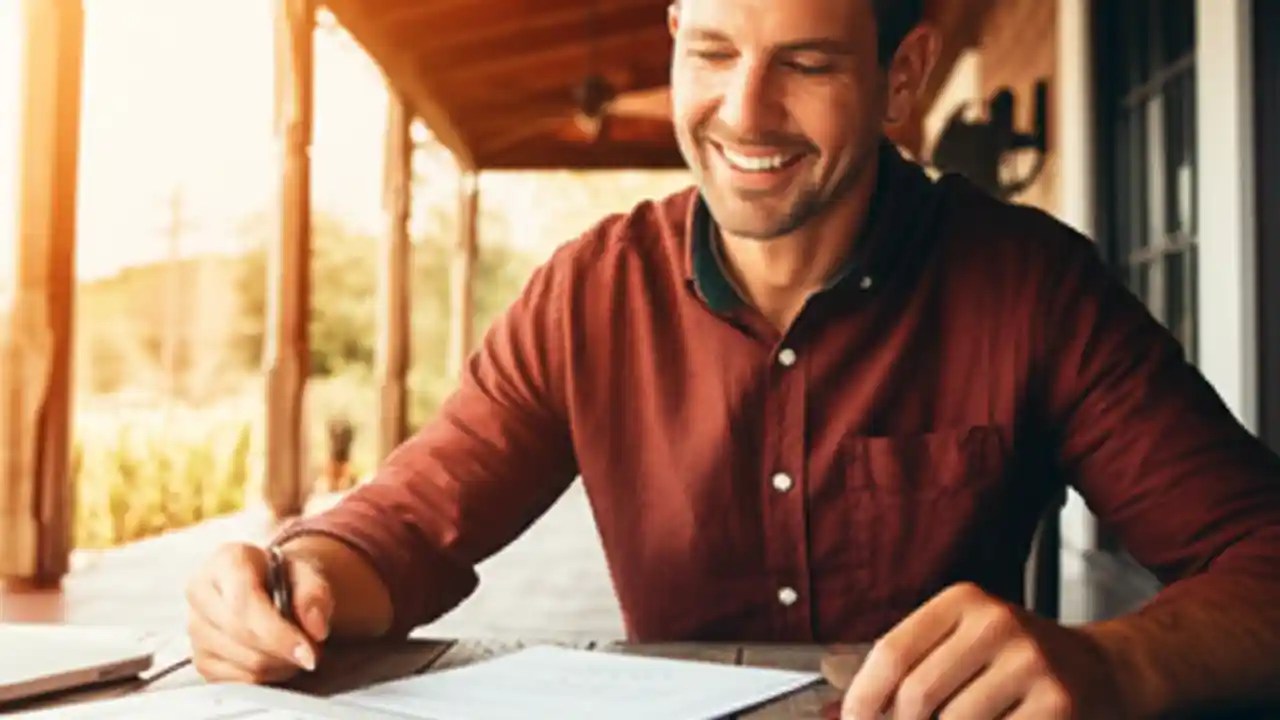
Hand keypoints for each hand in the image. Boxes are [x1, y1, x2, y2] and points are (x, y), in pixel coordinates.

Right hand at [185, 542, 333, 683]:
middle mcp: (201, 592)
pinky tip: (275, 659)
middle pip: (241, 635)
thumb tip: (316, 628)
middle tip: (311, 652)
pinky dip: (264, 677)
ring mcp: (194, 628)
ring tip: (294, 650)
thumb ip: (314, 594)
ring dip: (278, 665)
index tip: (309, 654)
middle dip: (283, 651)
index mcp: (226, 561)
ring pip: (241, 662)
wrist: (268, 586)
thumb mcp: (307, 573)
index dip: (278, 634)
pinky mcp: (199, 658)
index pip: (245, 604)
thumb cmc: (286, 577)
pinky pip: (235, 681)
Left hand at [840, 583, 1130, 718]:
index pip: (891, 653)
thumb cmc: (1017, 664)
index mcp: (964, 601)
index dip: (862, 699)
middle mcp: (998, 623)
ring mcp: (1032, 663)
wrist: (1104, 672)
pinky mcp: (1058, 705)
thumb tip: (844, 712)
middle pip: (917, 694)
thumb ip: (911, 670)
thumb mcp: (964, 645)